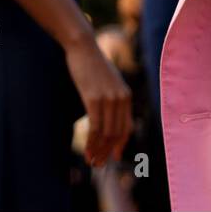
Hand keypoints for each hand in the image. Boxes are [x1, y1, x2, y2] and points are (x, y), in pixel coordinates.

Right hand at [65, 39, 132, 167]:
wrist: (83, 47)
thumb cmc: (92, 65)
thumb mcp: (109, 82)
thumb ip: (112, 98)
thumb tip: (110, 116)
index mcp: (126, 96)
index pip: (127, 127)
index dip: (121, 145)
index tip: (114, 157)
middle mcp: (121, 98)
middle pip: (117, 133)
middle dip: (107, 151)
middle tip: (97, 163)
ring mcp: (108, 99)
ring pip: (106, 133)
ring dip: (98, 150)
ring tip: (91, 161)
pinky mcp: (93, 99)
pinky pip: (95, 127)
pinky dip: (91, 142)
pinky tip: (86, 150)